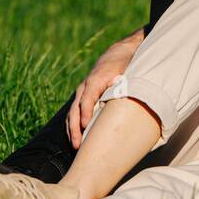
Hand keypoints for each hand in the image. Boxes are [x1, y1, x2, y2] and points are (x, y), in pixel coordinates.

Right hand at [67, 26, 144, 148]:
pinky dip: (74, 124)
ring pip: (72, 112)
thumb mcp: (126, 73)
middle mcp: (85, 87)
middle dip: (75, 128)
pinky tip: (76, 137)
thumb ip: (122, 87)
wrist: (120, 52)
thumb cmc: (124, 65)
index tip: (85, 127)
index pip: (86, 100)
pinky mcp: (84, 95)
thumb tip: (124, 104)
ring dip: (72, 129)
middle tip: (77, 145)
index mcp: (95, 81)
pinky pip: (75, 111)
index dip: (85, 114)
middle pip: (76, 109)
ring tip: (75, 146)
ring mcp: (83, 91)